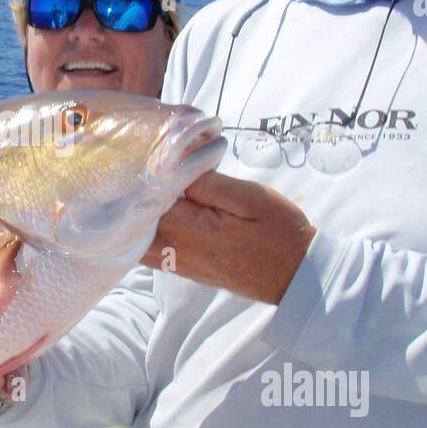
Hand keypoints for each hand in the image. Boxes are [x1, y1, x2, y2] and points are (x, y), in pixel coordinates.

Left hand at [141, 170, 315, 303]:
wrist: (295, 274)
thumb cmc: (278, 232)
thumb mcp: (250, 197)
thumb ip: (208, 182)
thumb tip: (174, 162)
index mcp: (188, 229)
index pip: (144, 197)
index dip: (142, 173)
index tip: (147, 153)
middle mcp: (174, 250)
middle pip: (132, 222)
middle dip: (130, 196)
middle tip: (138, 168)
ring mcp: (176, 263)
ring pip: (135, 240)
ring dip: (135, 216)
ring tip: (144, 188)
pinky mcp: (181, 268)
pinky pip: (148, 251)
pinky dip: (143, 232)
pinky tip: (154, 212)